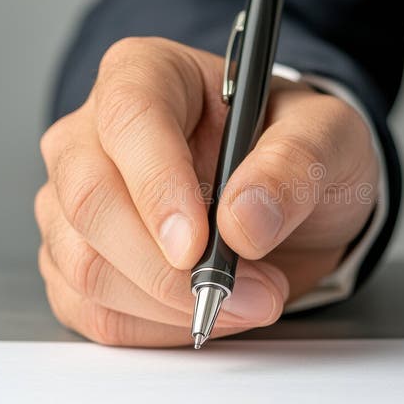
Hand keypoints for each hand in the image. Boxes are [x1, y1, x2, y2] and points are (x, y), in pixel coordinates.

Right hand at [36, 37, 377, 345]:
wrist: (287, 202)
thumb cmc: (296, 151)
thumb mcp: (329, 137)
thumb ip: (296, 164)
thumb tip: (243, 220)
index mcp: (148, 74)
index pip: (129, 118)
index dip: (157, 186)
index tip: (199, 245)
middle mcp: (93, 133)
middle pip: (90, 201)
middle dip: (169, 268)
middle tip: (252, 291)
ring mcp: (74, 200)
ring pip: (84, 267)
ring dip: (171, 305)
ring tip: (248, 298)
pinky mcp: (75, 260)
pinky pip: (92, 311)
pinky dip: (156, 328)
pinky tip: (208, 311)